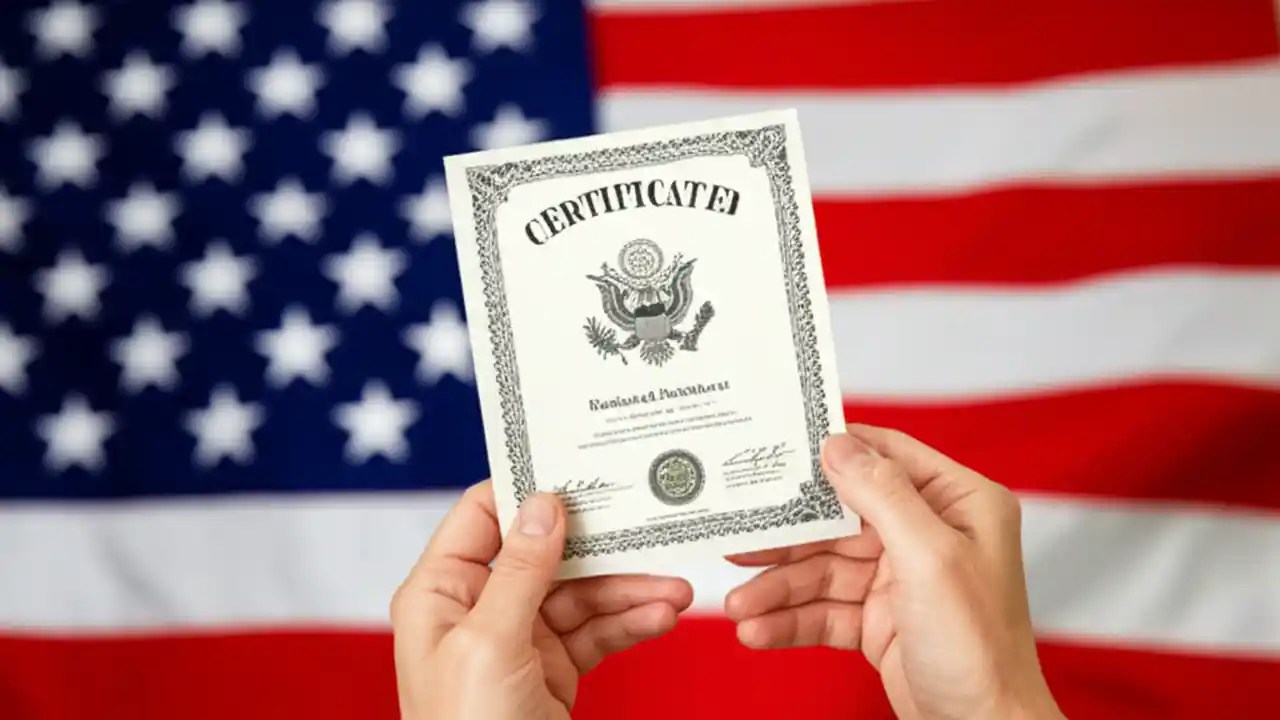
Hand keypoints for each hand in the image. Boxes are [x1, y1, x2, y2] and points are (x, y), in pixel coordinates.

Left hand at [392, 480, 692, 719]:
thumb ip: (520, 571)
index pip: (484, 514)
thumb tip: (543, 504)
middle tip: (649, 523)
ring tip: (676, 589)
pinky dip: (630, 623)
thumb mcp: (489, 645)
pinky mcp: (552, 669)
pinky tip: (662, 616)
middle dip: (601, 544)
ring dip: (629, 589)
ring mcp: (518, 638)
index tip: (580, 465)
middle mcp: (478, 606)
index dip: (528, 488)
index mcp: (441, 591)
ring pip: (582, 594)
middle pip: (546, 552)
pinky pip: (597, 632)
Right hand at [725, 425, 1064, 719]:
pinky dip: (789, 620)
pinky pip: (824, 610)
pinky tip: (757, 630)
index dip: (835, 448)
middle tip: (736, 541)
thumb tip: (838, 444)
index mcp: (958, 504)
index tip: (780, 444)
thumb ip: (882, 496)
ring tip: (738, 605)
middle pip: (839, 519)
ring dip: (778, 587)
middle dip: (786, 538)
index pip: (887, 457)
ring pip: (823, 569)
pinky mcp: (878, 620)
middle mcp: (928, 535)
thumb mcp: (930, 558)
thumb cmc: (982, 649)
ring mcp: (900, 579)